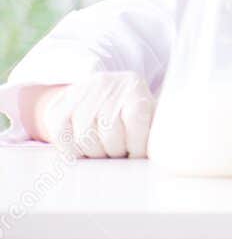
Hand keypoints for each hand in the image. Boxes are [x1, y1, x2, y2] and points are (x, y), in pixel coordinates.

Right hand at [32, 72, 155, 157]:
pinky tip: (85, 149)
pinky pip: (63, 137)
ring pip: (85, 137)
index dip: (137, 143)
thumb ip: (157, 128)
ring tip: (104, 150)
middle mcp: (106, 85)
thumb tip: (165, 152)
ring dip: (96, 152)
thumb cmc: (130, 111)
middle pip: (109, 131)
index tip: (137, 153)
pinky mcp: (59, 106)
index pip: (135, 117)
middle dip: (117, 151)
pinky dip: (74, 150)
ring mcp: (80, 93)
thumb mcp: (150, 112)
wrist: (98, 93)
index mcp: (134, 86)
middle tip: (120, 152)